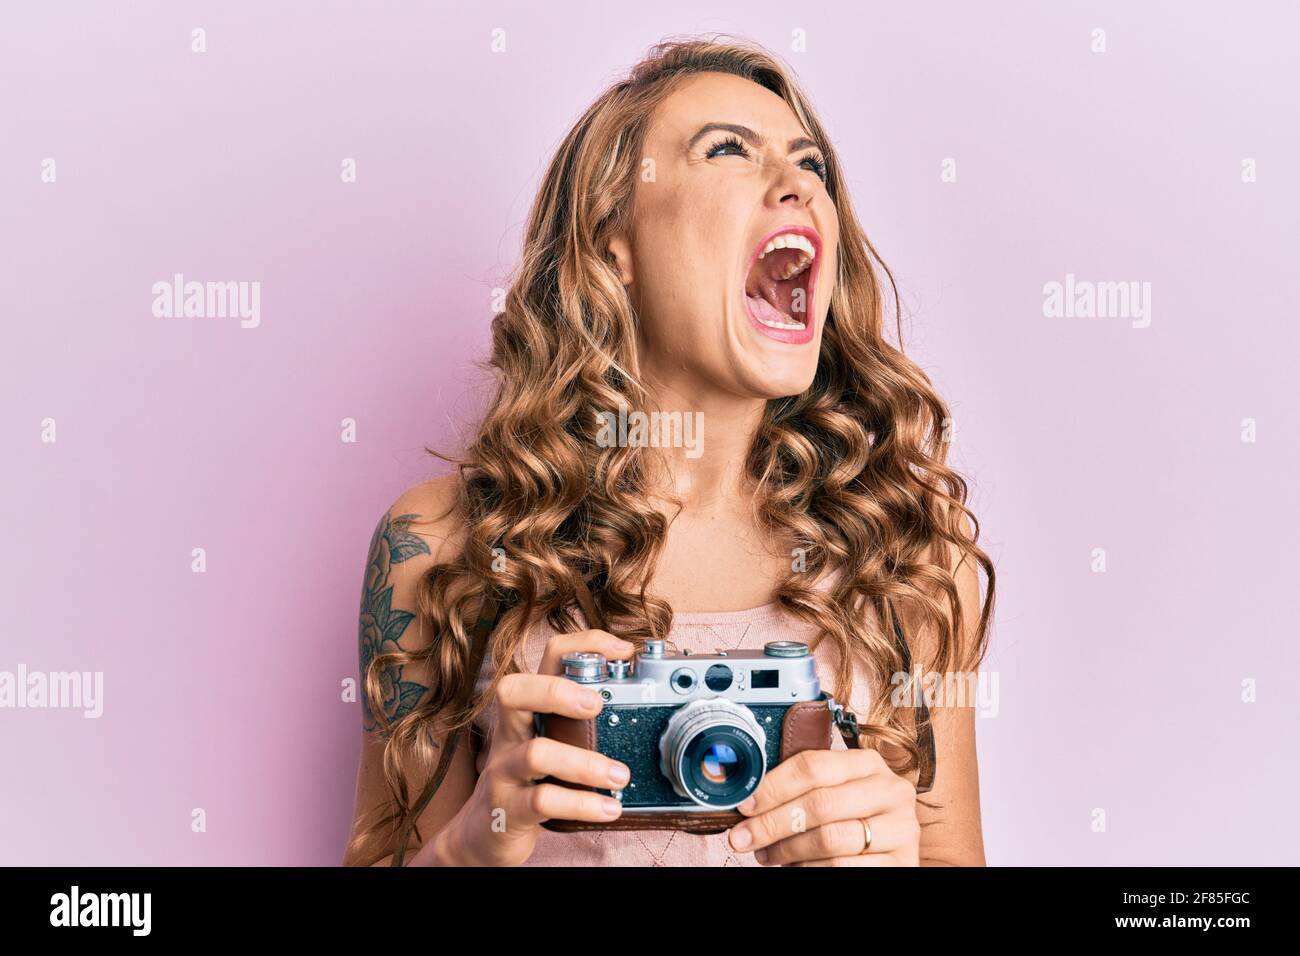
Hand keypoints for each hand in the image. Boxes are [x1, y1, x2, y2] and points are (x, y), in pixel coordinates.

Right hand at [422, 630, 635, 866]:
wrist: (483, 834)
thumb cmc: (528, 781)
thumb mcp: (550, 742)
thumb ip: (581, 724)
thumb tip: (639, 709)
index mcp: (528, 710)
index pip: (548, 657)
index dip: (585, 644)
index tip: (625, 651)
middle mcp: (510, 733)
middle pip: (514, 690)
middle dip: (557, 690)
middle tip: (597, 704)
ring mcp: (504, 770)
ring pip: (535, 753)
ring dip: (584, 764)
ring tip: (620, 776)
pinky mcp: (507, 808)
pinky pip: (543, 801)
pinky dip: (581, 805)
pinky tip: (609, 809)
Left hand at [726, 748, 919, 865]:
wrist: (887, 851)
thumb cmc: (851, 816)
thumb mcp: (834, 792)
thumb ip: (801, 789)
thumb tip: (749, 801)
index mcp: (868, 763)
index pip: (814, 766)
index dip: (773, 786)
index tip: (745, 804)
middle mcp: (891, 791)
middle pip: (820, 804)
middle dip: (773, 823)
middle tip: (743, 836)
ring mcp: (901, 828)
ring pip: (830, 839)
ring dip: (788, 850)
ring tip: (767, 855)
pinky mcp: (902, 862)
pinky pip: (843, 867)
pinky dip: (809, 869)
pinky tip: (794, 867)